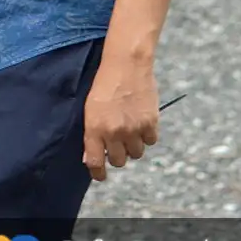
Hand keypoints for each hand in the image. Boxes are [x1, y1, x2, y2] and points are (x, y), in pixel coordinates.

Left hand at [82, 55, 159, 180]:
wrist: (126, 65)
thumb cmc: (104, 84)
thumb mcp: (89, 108)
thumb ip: (90, 134)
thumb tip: (90, 159)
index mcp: (94, 128)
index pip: (95, 162)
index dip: (98, 173)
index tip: (100, 176)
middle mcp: (114, 132)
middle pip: (118, 161)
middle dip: (117, 155)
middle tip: (116, 143)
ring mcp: (134, 129)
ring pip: (136, 154)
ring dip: (132, 146)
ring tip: (129, 129)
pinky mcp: (151, 123)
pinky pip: (151, 142)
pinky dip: (147, 136)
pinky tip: (141, 122)